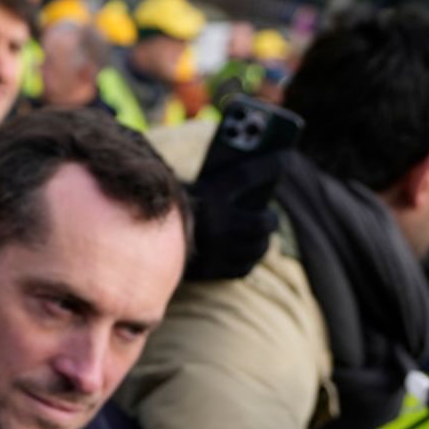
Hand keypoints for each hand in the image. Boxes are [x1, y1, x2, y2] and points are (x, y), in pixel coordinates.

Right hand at [184, 147, 288, 280]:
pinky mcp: (215, 271)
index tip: (287, 157)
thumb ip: (220, 179)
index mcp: (209, 195)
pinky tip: (245, 252)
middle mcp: (218, 223)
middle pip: (263, 221)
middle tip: (269, 217)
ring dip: (261, 241)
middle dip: (270, 219)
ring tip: (259, 235)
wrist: (142, 242)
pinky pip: (244, 267)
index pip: (247, 174)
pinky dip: (247, 259)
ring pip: (257, 246)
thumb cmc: (174, 209)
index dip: (271, 164)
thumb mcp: (193, 188)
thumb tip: (260, 171)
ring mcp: (219, 250)